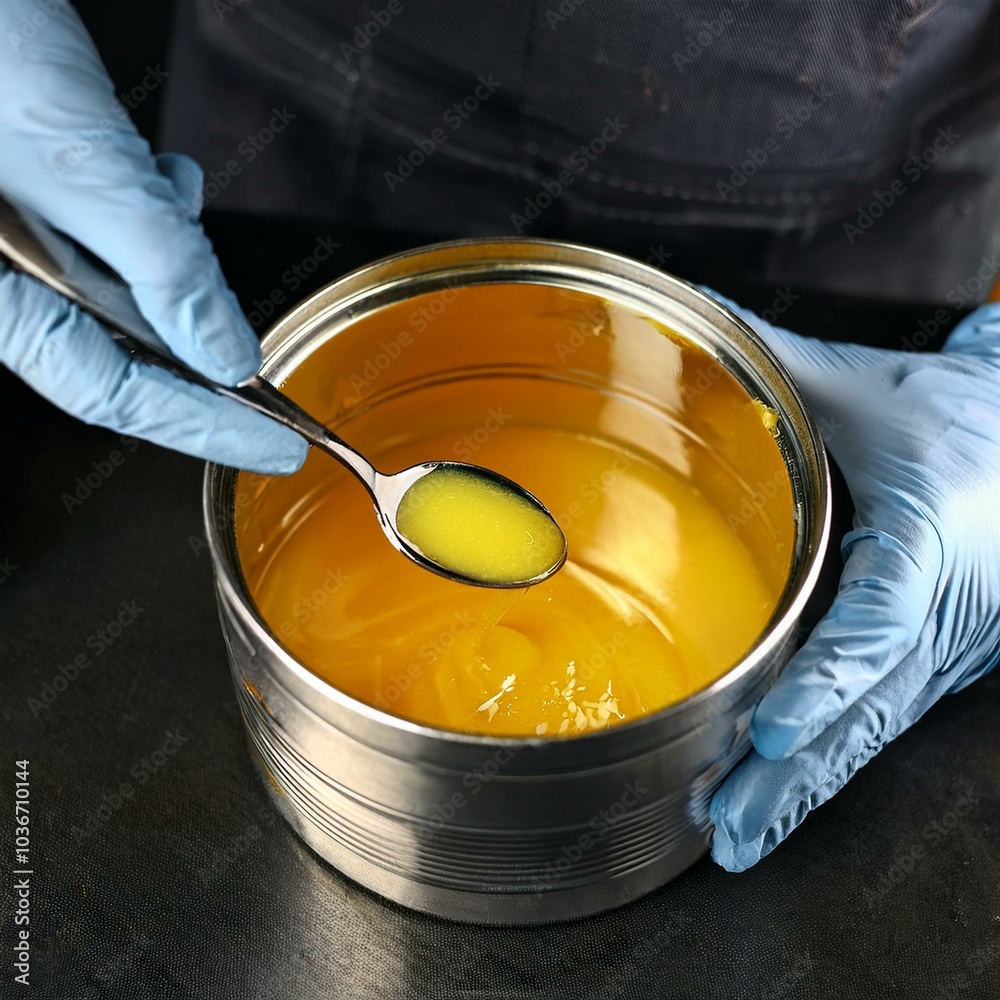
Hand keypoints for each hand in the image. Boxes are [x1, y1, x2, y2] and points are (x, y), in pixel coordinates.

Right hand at [0, 2, 306, 473]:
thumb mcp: (82, 163)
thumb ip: (161, 267)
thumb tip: (228, 356)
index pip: (113, 393)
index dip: (204, 426)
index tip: (277, 447)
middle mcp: (3, 280)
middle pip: (119, 352)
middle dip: (199, 346)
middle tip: (268, 371)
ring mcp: (13, 238)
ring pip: (120, 290)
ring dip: (177, 263)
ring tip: (185, 215)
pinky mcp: (31, 192)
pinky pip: (105, 232)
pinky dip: (150, 211)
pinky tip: (160, 175)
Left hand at [703, 288, 999, 870]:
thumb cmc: (961, 416)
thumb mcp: (872, 388)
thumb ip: (780, 363)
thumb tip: (696, 319)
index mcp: (930, 536)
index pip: (877, 622)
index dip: (827, 681)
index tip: (772, 730)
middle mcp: (940, 611)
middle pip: (865, 708)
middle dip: (793, 773)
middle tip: (723, 824)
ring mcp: (941, 650)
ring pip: (870, 735)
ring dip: (801, 792)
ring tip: (732, 839)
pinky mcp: (931, 665)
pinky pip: (874, 728)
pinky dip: (824, 773)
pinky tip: (772, 807)